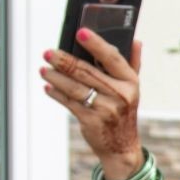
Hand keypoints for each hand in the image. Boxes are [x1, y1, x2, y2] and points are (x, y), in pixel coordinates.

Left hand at [40, 30, 143, 176]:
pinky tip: (48, 87)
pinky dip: (57, 94)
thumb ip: (133, 64)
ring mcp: (106, 109)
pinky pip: (70, 103)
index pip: (112, 58)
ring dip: (56, 77)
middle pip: (87, 72)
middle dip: (65, 61)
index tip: (80, 32)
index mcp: (131, 82)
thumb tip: (136, 41)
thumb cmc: (123, 111)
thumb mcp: (132, 89)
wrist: (121, 147)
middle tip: (48, 52)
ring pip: (75, 88)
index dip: (96, 44)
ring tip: (44, 70)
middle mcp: (120, 95)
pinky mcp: (91, 121)